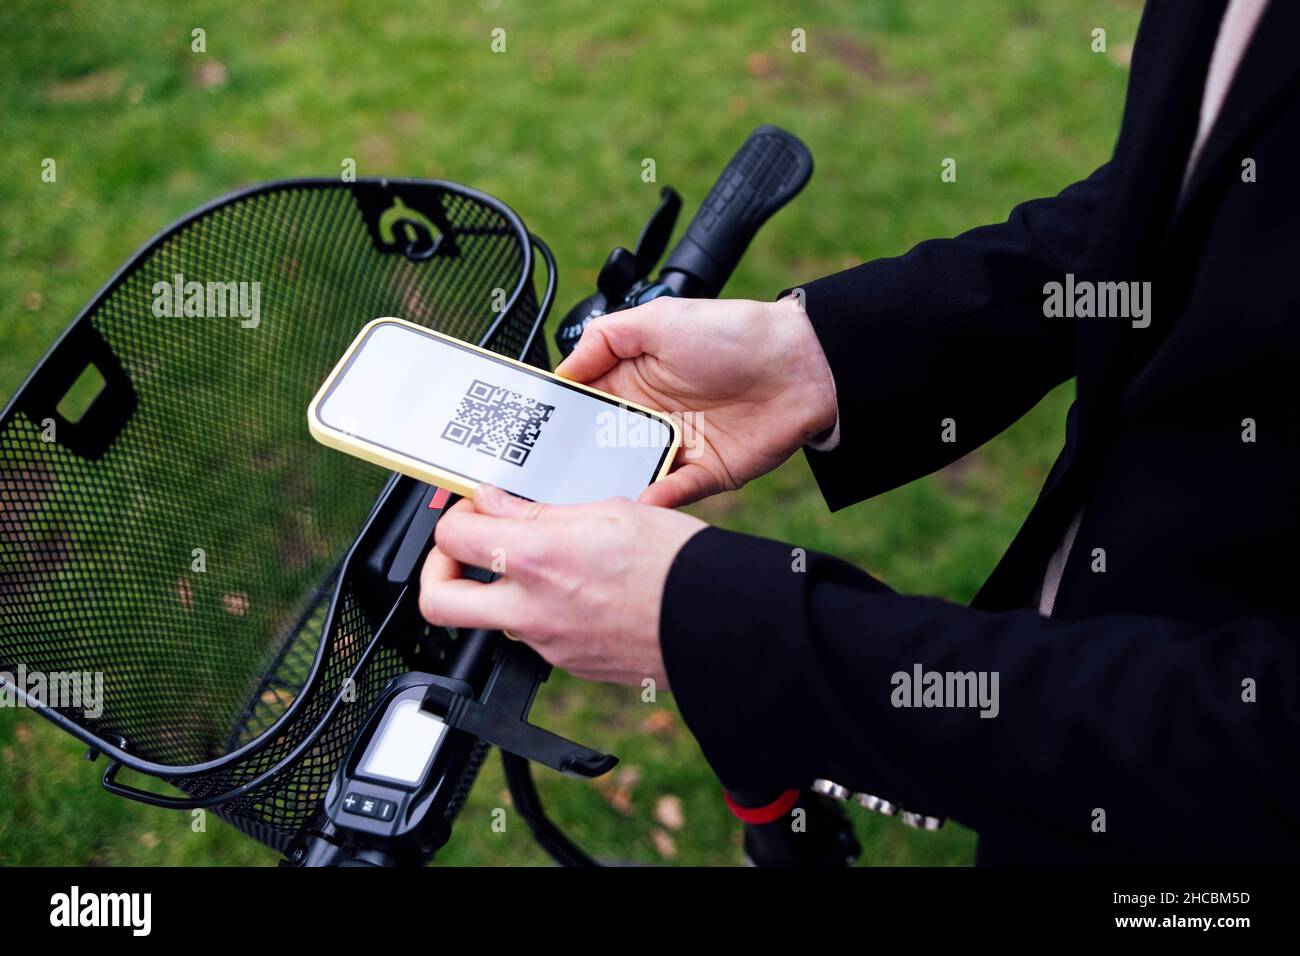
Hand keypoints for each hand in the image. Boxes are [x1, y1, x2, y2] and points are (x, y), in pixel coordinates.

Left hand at [418, 484, 706, 686]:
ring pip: (491, 620)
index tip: (475, 507)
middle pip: (438, 602)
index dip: (456, 515)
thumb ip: (539, 509)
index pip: (454, 537)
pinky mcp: (571, 665)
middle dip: (438, 572)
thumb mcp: (609, 510)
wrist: (721, 624)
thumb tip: (496, 501)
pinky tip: (578, 590)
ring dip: (499, 591)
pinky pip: (536, 638)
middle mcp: (533, 609)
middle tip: (462, 552)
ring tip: (538, 564)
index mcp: (538, 558)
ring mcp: (549, 644)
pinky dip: (542, 612)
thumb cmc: (679, 565)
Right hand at [555, 296, 836, 507]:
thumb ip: (603, 339)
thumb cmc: (733, 333)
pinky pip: (672, 493)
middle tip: (546, 477)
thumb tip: (562, 369)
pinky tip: (635, 503)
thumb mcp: (658, 318)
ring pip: (631, 475)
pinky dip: (654, 500)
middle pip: (601, 446)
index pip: (584, 405)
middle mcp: (650, 416)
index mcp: (633, 379)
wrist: (800, 364)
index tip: (531, 435)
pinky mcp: (705, 473)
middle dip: (577, 461)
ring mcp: (676, 447)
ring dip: (611, 485)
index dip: (559, 419)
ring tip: (582, 498)